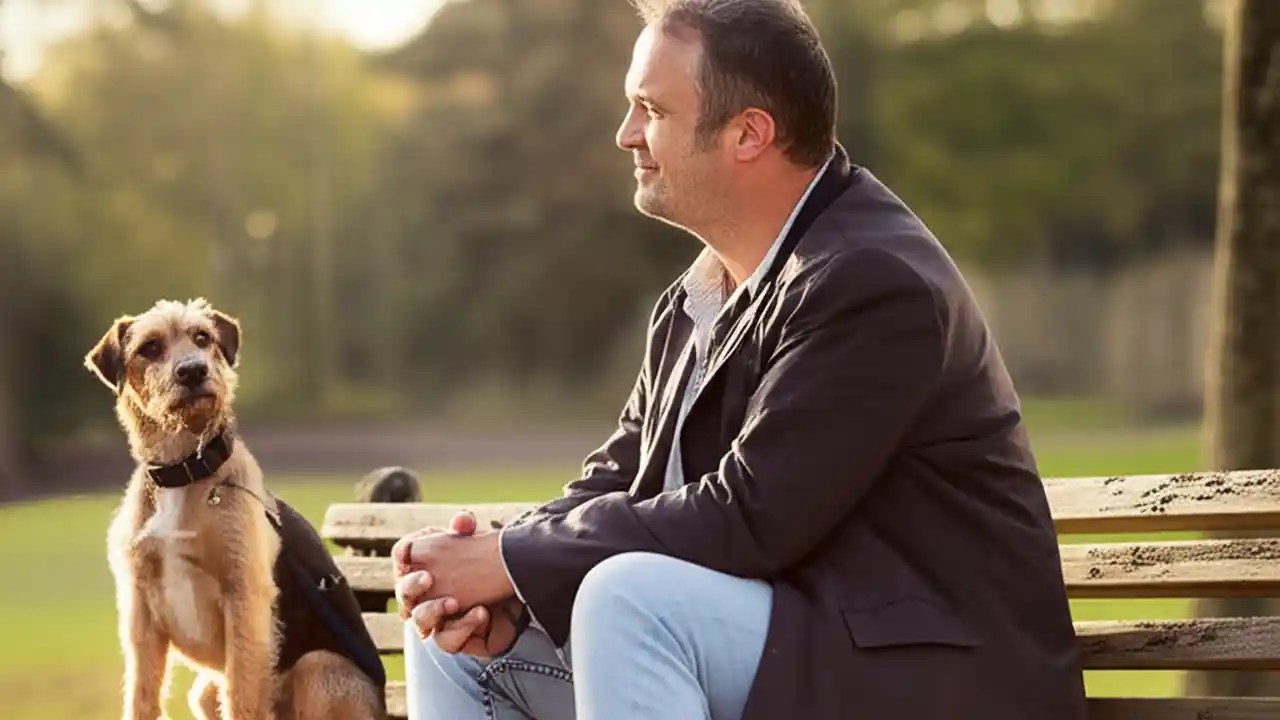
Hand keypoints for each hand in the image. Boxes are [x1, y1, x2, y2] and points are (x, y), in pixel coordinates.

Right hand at [394, 510, 517, 654]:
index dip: (401, 555)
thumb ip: (466, 531)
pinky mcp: (453, 638)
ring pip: (420, 621)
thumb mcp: (474, 545)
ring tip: (455, 603)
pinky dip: (463, 627)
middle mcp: (421, 597)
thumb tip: (463, 519)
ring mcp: (435, 620)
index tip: (407, 553)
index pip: (401, 558)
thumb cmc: (480, 568)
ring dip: (434, 610)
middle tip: (428, 578)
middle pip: (403, 593)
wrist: (506, 598)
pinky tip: (480, 614)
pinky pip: (448, 640)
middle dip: (411, 586)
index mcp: (421, 567)